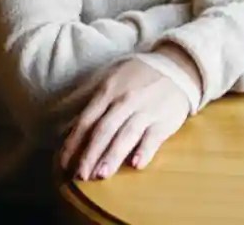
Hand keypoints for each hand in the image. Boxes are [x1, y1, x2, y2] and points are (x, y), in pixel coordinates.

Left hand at [58, 46, 198, 180]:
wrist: (178, 68)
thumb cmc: (139, 78)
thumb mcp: (114, 80)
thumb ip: (97, 104)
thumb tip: (75, 132)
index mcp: (109, 91)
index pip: (87, 121)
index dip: (74, 143)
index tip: (65, 163)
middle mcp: (126, 101)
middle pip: (104, 130)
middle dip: (90, 155)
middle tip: (81, 175)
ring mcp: (146, 110)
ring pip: (126, 135)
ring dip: (112, 156)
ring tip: (101, 175)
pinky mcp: (165, 120)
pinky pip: (154, 137)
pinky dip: (145, 151)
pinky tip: (136, 165)